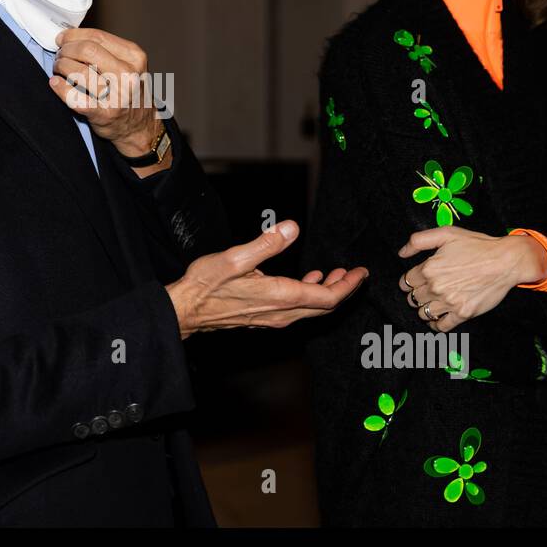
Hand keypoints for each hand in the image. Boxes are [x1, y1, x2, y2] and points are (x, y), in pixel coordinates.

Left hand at [47, 28, 161, 157]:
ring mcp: (117, 96)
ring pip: (79, 71)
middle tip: (60, 55)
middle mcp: (128, 75)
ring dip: (61, 67)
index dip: (74, 35)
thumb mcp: (128, 65)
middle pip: (87, 50)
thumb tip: (71, 37)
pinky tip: (55, 83)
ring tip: (58, 69)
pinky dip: (60, 88)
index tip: (62, 39)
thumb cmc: (129, 93)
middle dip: (66, 50)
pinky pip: (75, 97)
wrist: (140, 127)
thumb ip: (106, 50)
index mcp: (134, 57)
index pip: (98, 37)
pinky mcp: (104, 114)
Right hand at [165, 220, 368, 338]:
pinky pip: (296, 309)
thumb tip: (291, 228)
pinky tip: (306, 282)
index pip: (327, 298)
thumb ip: (266, 244)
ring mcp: (272, 318)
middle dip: (342, 289)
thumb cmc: (206, 285)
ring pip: (310, 309)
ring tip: (334, 275)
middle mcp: (281, 313)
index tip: (360, 273)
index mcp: (280, 297)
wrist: (186, 310)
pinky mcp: (263, 317)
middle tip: (355, 274)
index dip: (347, 286)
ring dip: (326, 292)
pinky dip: (308, 295)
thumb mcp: (235, 258)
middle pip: (323, 306)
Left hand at [397, 226, 546, 331]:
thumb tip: (401, 254)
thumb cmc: (477, 245)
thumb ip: (419, 241)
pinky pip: (441, 326)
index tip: (415, 281)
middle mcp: (436, 287)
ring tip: (432, 304)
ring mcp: (449, 302)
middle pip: (413, 299)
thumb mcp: (446, 233)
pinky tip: (438, 319)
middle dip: (416, 295)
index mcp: (429, 268)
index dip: (409, 282)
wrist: (505, 261)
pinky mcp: (463, 313)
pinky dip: (436, 325)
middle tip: (426, 291)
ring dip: (424, 309)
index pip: (406, 282)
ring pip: (423, 314)